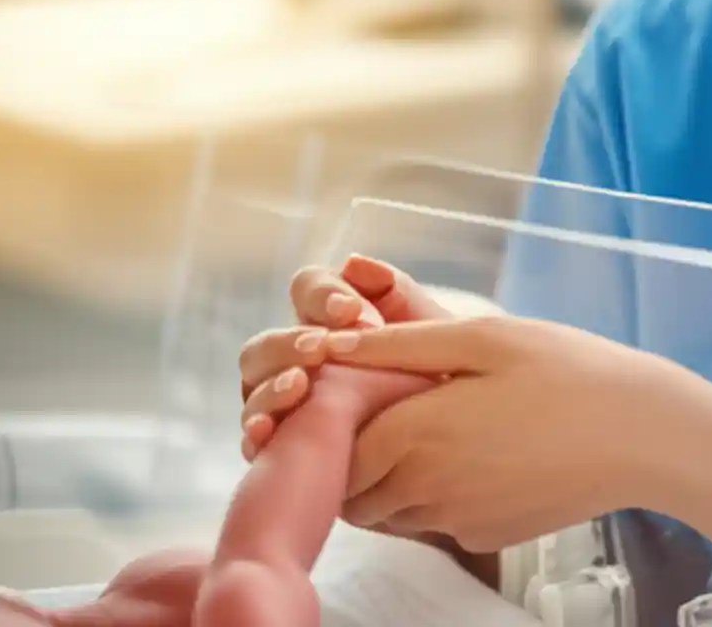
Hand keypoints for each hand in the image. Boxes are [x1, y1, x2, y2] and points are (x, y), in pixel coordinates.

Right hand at [238, 255, 450, 457]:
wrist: (457, 448)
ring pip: (254, 385)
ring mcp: (284, 406)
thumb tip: (354, 261)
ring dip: (272, 382)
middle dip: (289, 341)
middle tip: (321, 347)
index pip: (307, 290)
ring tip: (300, 385)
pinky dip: (256, 431)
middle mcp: (297, 360)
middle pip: (267, 340)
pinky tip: (268, 430)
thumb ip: (398, 295)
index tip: (351, 311)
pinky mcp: (284, 450)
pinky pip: (254, 440)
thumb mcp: (433, 336)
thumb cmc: (441, 381)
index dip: (321, 295)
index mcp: (330, 321)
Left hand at [322, 316, 711, 552]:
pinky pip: (435, 523)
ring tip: (434, 431)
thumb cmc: (569, 372)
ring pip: (388, 513)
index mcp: (414, 435)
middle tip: (389, 412)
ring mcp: (456, 521)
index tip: (358, 391)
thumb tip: (333, 343)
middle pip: (351, 492)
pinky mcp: (487, 538)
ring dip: (391, 480)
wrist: (644, 435)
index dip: (333, 422)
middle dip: (354, 458)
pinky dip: (436, 497)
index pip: (331, 449)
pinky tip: (478, 454)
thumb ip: (400, 342)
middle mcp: (425, 490)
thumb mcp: (484, 336)